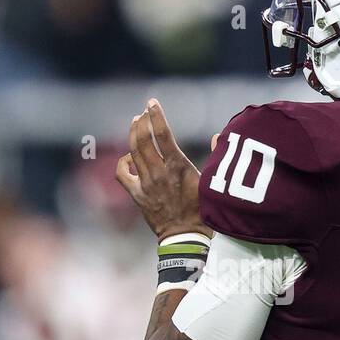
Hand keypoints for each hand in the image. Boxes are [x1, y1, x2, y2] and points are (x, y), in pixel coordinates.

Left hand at [115, 99, 211, 240]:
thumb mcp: (210, 182)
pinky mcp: (137, 194)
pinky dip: (123, 162)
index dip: (156, 115)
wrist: (185, 237)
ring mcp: (146, 184)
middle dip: (142, 122)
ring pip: (133, 152)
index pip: (163, 134)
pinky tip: (129, 158)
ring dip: (133, 135)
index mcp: (178, 167)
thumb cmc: (202, 211)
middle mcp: (159, 173)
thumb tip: (216, 136)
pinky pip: (122, 173)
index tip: (152, 102)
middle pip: (143, 140)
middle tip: (143, 113)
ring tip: (136, 124)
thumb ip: (212, 156)